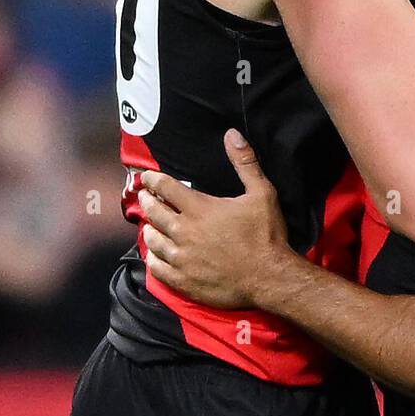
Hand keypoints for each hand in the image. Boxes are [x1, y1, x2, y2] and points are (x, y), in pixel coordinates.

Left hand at [138, 131, 289, 307]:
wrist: (269, 277)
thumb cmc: (265, 235)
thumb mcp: (262, 193)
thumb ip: (245, 163)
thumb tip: (232, 134)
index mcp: (199, 209)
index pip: (166, 188)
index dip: (153, 180)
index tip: (146, 177)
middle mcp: (184, 232)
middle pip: (154, 213)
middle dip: (147, 201)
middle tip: (145, 197)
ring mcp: (181, 258)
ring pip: (152, 241)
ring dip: (150, 229)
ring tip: (150, 226)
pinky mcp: (183, 281)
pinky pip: (157, 269)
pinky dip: (153, 260)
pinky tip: (155, 256)